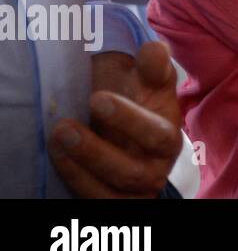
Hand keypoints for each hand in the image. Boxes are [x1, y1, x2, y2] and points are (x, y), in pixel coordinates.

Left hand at [51, 41, 183, 197]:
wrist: (131, 138)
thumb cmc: (139, 105)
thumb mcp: (148, 84)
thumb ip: (152, 66)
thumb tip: (155, 49)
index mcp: (167, 138)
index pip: (156, 136)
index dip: (129, 121)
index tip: (98, 98)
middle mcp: (155, 170)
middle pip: (131, 171)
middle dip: (96, 151)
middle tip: (64, 125)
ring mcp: (133, 191)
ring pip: (110, 191)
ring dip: (80, 166)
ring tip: (57, 137)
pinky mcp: (113, 202)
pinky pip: (95, 201)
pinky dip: (75, 180)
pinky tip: (58, 157)